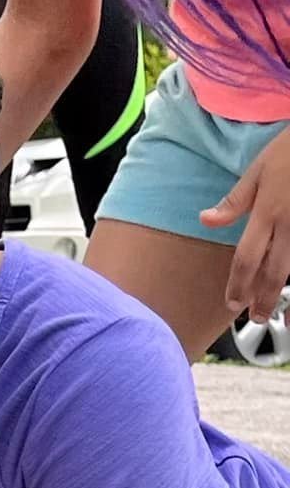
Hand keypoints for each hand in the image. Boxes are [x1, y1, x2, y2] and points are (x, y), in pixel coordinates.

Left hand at [203, 127, 289, 323]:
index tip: (232, 304)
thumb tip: (205, 220)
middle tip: (257, 318)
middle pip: (275, 271)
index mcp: (267, 213)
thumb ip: (234, 200)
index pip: (247, 258)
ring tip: (281, 316)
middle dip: (264, 298)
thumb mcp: (259, 168)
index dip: (239, 284)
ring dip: (286, 294)